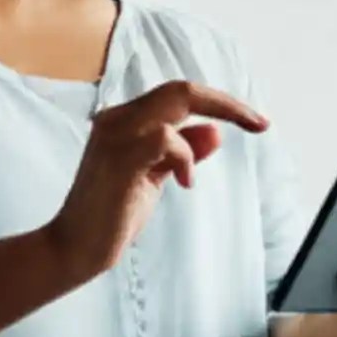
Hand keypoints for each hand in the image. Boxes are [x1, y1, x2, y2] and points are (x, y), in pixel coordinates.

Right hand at [45, 81, 267, 280]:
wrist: (76, 247)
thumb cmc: (114, 213)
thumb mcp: (157, 176)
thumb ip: (182, 151)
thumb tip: (215, 131)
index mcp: (125, 119)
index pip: (178, 94)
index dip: (220, 102)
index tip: (257, 121)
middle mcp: (117, 117)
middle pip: (181, 89)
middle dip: (227, 103)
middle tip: (261, 123)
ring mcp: (116, 133)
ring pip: (176, 102)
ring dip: (200, 138)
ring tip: (186, 178)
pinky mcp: (120, 156)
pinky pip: (166, 138)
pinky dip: (185, 157)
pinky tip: (182, 183)